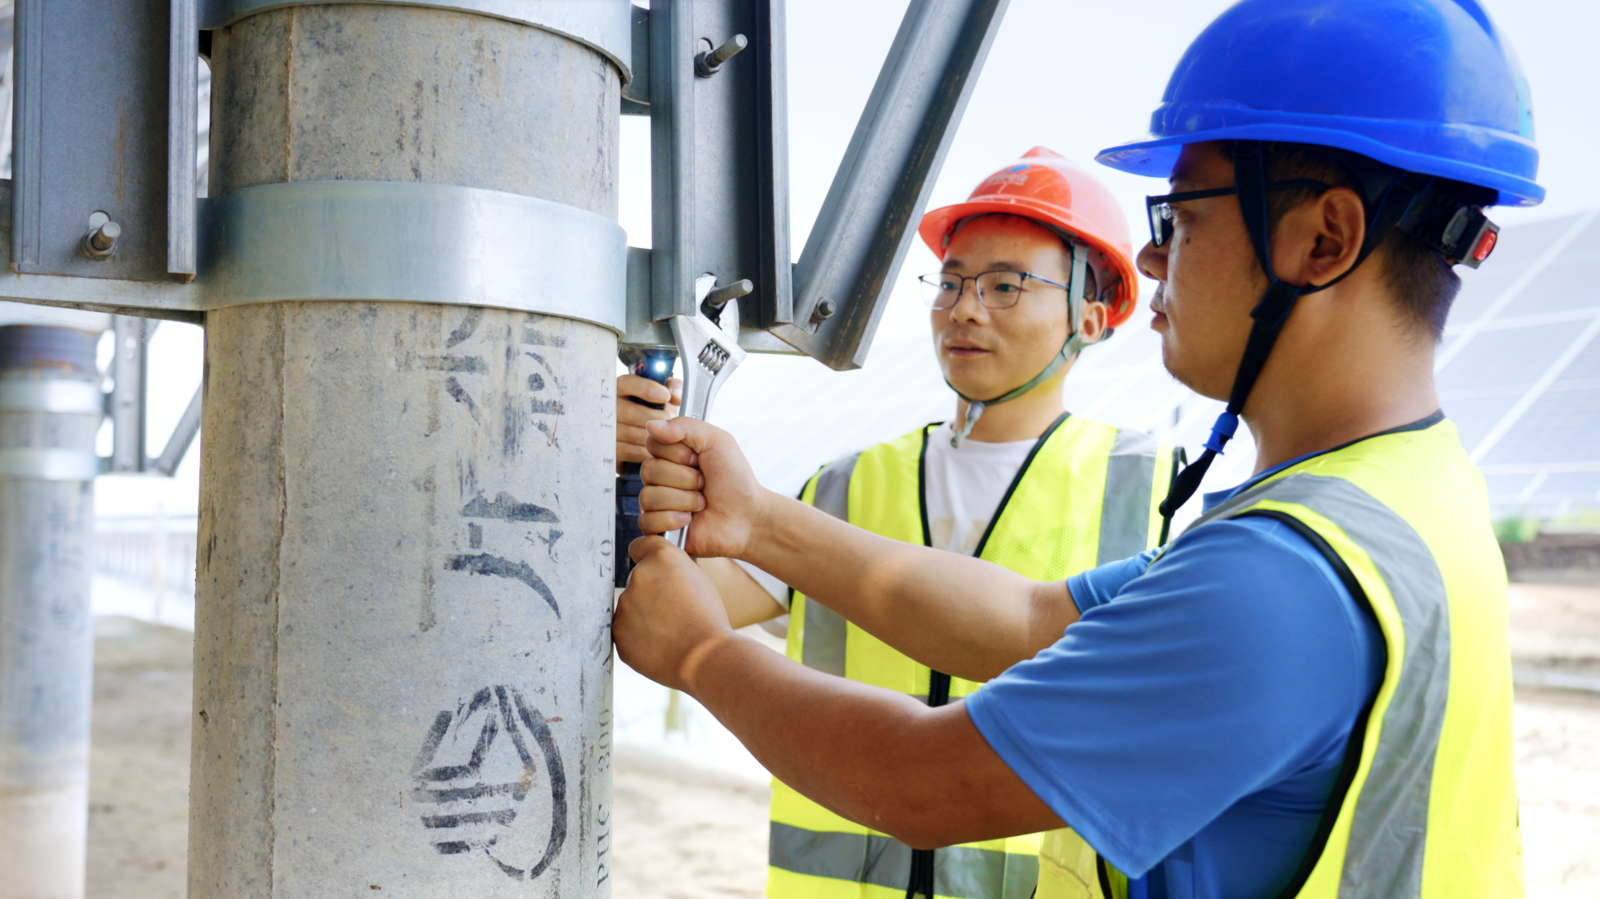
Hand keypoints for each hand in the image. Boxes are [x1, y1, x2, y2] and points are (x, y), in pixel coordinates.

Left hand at [614, 536, 736, 691]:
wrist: (704, 657)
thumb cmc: (709, 619)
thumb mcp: (698, 579)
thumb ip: (673, 569)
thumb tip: (661, 571)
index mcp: (661, 557)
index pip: (640, 545)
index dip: (647, 557)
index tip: (653, 568)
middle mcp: (638, 576)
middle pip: (637, 579)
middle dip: (649, 591)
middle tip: (671, 610)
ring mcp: (625, 605)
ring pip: (631, 605)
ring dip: (643, 614)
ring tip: (668, 630)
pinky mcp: (618, 631)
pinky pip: (626, 629)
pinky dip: (638, 635)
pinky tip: (659, 642)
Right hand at [616, 374, 681, 471]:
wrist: (649, 437)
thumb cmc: (658, 410)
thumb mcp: (667, 393)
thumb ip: (674, 387)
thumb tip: (675, 396)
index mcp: (622, 389)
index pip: (626, 384)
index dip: (645, 388)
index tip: (665, 396)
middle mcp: (611, 408)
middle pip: (630, 412)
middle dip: (656, 417)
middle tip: (671, 420)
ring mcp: (609, 429)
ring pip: (631, 433)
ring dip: (655, 435)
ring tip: (668, 434)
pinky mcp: (612, 449)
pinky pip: (630, 450)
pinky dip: (648, 450)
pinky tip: (659, 447)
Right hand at [639, 417, 767, 558]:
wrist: (747, 516)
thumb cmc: (735, 479)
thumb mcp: (718, 441)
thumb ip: (685, 426)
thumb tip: (651, 424)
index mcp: (672, 453)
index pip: (653, 444)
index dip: (678, 453)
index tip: (698, 459)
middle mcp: (662, 477)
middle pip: (649, 470)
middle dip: (685, 478)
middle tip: (704, 483)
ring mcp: (659, 502)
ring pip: (649, 497)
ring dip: (683, 500)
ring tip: (701, 503)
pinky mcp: (659, 527)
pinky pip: (647, 521)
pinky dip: (672, 519)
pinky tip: (689, 519)